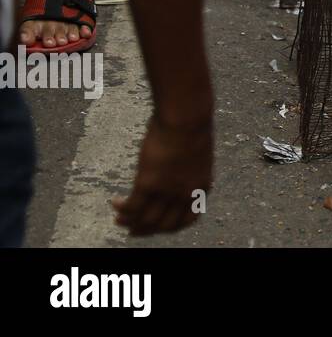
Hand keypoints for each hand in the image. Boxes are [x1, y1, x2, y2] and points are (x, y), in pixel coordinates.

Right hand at [112, 113, 212, 235]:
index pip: (189, 218)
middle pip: (165, 225)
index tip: (159, 226)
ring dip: (131, 223)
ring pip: (146, 220)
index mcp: (202, 186)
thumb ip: (188, 168)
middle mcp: (186, 194)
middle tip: (133, 230)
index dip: (172, 226)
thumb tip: (174, 170)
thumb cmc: (191, 126)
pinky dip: (122, 209)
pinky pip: (133, 206)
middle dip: (148, 230)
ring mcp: (168, 191)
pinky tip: (114, 203)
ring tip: (119, 220)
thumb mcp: (196, 153)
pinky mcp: (149, 183)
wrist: (186, 117)